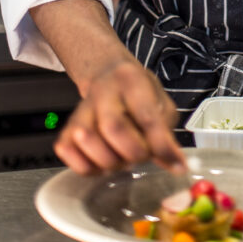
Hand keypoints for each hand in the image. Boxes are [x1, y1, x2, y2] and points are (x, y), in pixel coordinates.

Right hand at [54, 57, 186, 175]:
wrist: (107, 75)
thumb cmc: (139, 92)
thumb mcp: (161, 103)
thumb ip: (166, 133)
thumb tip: (176, 166)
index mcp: (132, 80)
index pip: (147, 116)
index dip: (162, 145)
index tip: (177, 166)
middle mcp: (103, 91)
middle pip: (113, 128)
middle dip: (133, 152)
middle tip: (141, 155)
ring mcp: (81, 109)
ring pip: (87, 140)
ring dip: (110, 161)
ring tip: (122, 157)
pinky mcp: (65, 127)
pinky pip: (68, 153)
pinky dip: (87, 166)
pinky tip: (102, 161)